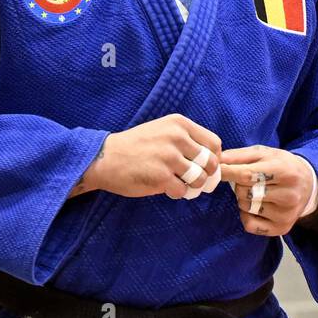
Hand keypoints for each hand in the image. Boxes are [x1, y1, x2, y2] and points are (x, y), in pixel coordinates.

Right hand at [74, 114, 220, 199]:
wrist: (104, 158)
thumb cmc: (136, 146)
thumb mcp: (163, 130)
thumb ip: (187, 140)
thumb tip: (213, 161)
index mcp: (180, 124)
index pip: (214, 143)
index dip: (213, 158)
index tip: (203, 166)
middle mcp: (177, 137)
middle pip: (211, 163)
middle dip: (205, 175)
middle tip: (193, 179)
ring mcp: (169, 157)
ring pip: (200, 179)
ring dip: (192, 186)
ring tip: (178, 183)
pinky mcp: (161, 176)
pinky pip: (183, 191)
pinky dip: (177, 193)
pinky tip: (166, 188)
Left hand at [220, 145, 317, 236]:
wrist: (308, 185)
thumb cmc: (282, 166)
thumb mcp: (265, 153)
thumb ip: (240, 156)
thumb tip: (217, 160)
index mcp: (285, 172)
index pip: (248, 175)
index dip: (228, 172)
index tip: (217, 171)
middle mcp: (288, 195)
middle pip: (244, 192)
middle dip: (239, 185)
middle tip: (250, 181)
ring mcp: (285, 214)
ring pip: (246, 208)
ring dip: (243, 200)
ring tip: (256, 193)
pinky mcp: (281, 228)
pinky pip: (249, 224)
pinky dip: (246, 215)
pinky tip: (257, 207)